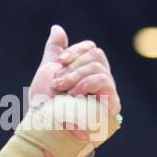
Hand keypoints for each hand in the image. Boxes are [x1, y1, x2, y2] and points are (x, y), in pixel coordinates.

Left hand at [27, 25, 120, 156]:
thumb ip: (55, 51)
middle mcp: (100, 80)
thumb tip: (57, 28)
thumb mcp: (47, 73)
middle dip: (73, 66)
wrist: (44, 129)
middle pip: (96, 54)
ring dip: (75, 76)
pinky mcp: (111, 104)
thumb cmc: (45, 105)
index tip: (59, 62)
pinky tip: (74, 94)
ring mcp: (107, 92)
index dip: (76, 51)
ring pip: (98, 66)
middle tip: (57, 83)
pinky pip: (105, 81)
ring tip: (63, 91)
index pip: (91, 49)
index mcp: (86, 72)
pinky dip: (86, 83)